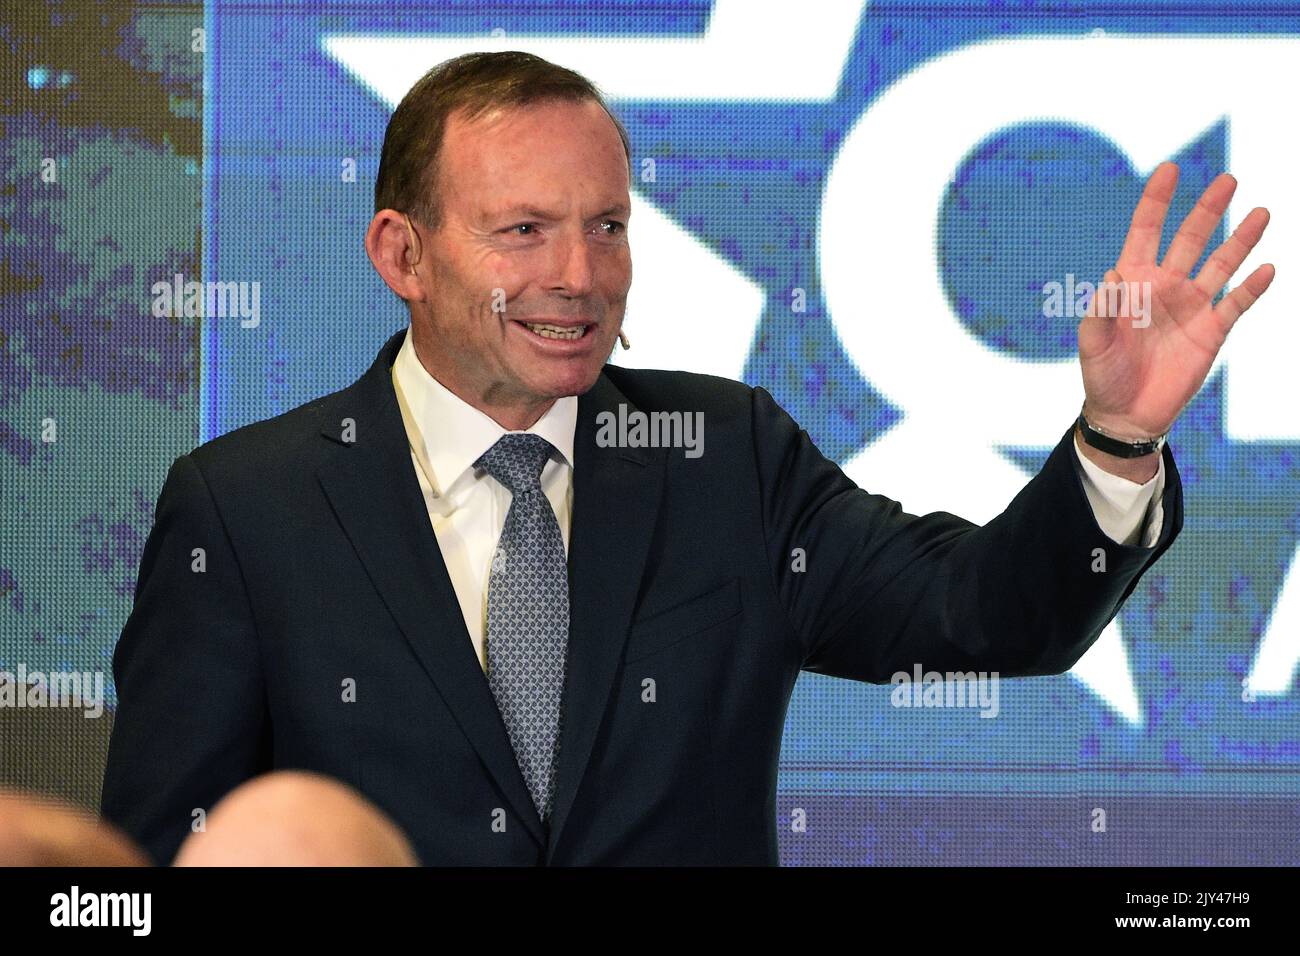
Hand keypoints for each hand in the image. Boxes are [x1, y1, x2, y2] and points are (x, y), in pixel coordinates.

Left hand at [1077, 162, 1275, 440]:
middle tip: (1228, 179)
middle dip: (1207, 209)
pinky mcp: (1211, 331)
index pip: (1145, 231)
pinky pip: (1236, 302)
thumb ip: (1099, 311)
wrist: (1125, 414)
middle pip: (1190, 238)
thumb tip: (1111, 277)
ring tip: (1261, 212)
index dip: (1156, 201)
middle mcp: (1164, 287)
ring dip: (1241, 239)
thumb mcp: (1092, 344)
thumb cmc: (1102, 376)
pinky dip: (1252, 286)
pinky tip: (1267, 268)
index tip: (1170, 169)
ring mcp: (1191, 307)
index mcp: (1131, 282)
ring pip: (1221, 263)